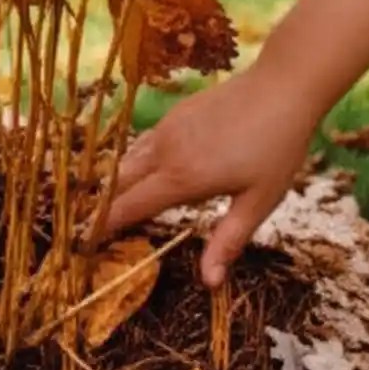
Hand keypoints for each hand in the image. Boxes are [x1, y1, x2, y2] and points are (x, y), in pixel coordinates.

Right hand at [101, 63, 320, 287]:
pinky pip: (143, 143)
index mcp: (182, 178)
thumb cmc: (277, 148)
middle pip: (117, 182)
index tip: (86, 243)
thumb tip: (209, 282)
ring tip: (116, 204)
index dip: (104, 226)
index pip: (129, 207)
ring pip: (127, 160)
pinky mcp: (173, 114)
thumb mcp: (258, 201)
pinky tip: (148, 172)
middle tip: (94, 228)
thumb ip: (228, 241)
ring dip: (118, 183)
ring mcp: (166, 129)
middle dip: (103, 206)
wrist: (282, 87)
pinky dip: (136, 162)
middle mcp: (165, 152)